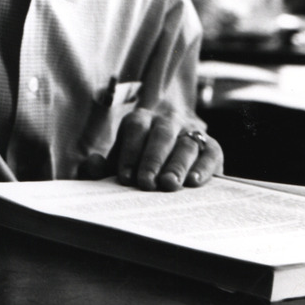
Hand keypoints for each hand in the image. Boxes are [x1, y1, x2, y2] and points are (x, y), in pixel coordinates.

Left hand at [80, 104, 222, 190]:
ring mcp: (191, 131)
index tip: (124, 177)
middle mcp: (168, 121)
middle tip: (147, 183)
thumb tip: (92, 165)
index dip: (129, 152)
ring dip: (178, 164)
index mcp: (140, 119)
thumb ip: (100, 167)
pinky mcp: (212, 147)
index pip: (135, 128)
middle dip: (153, 159)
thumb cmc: (138, 165)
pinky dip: (204, 167)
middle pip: (162, 134)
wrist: (172, 163)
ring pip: (187, 143)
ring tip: (169, 185)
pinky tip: (194, 182)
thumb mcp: (118, 166)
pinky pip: (210, 153)